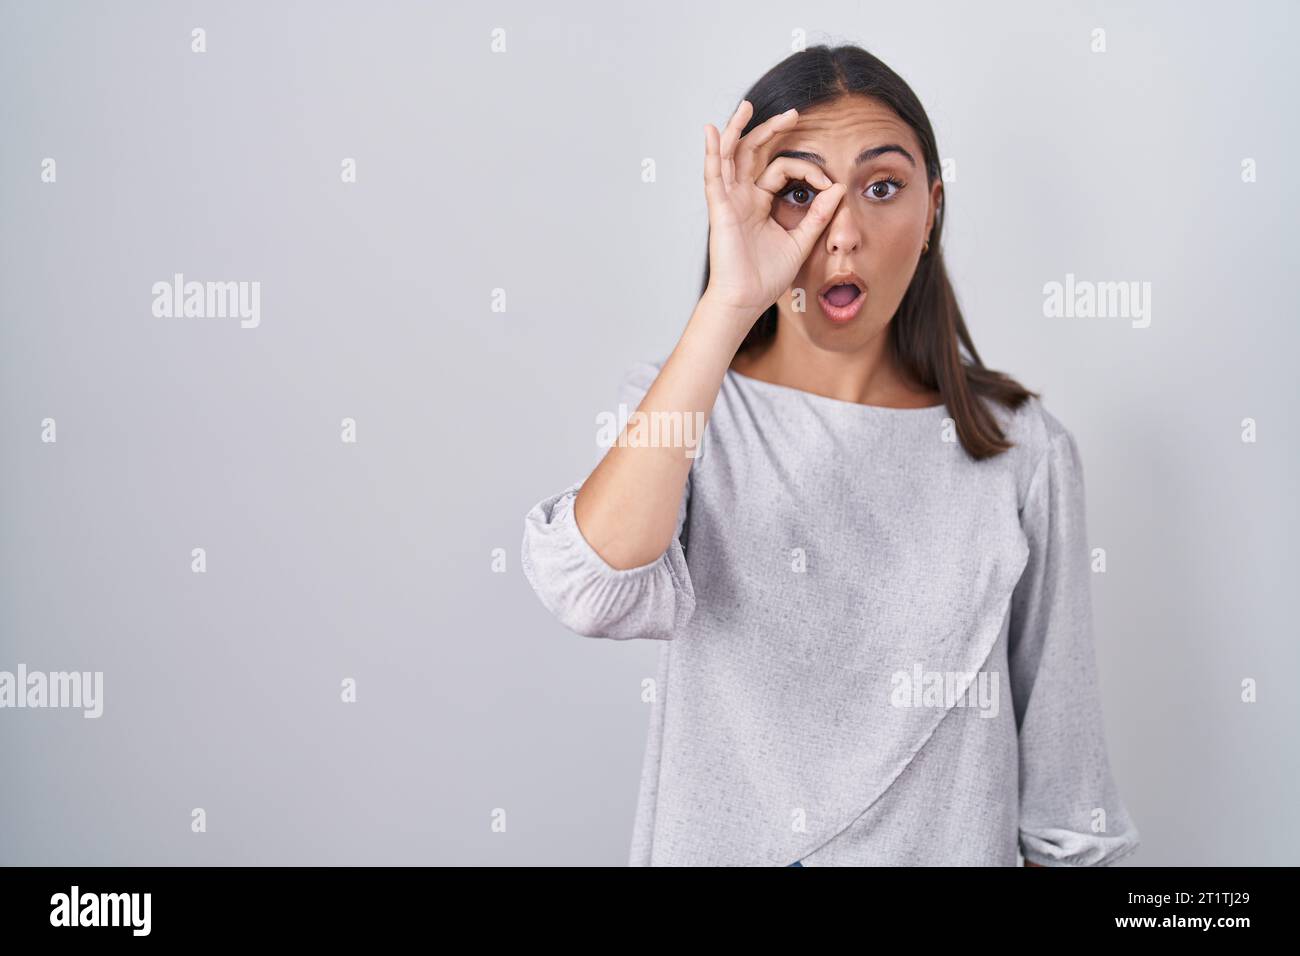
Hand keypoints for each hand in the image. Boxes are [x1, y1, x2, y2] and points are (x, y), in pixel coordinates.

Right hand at [701, 100, 846, 323]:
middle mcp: (743, 197)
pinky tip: (712, 131)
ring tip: (748, 106)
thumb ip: (818, 215)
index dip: (808, 170)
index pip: (783, 170)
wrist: (746, 299)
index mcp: (760, 203)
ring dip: (738, 129)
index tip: (828, 183)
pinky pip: (714, 174)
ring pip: (731, 155)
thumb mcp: (801, 241)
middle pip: (753, 152)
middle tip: (795, 114)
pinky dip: (712, 151)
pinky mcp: (720, 208)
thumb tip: (839, 188)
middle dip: (771, 130)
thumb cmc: (767, 277)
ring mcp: (730, 200)